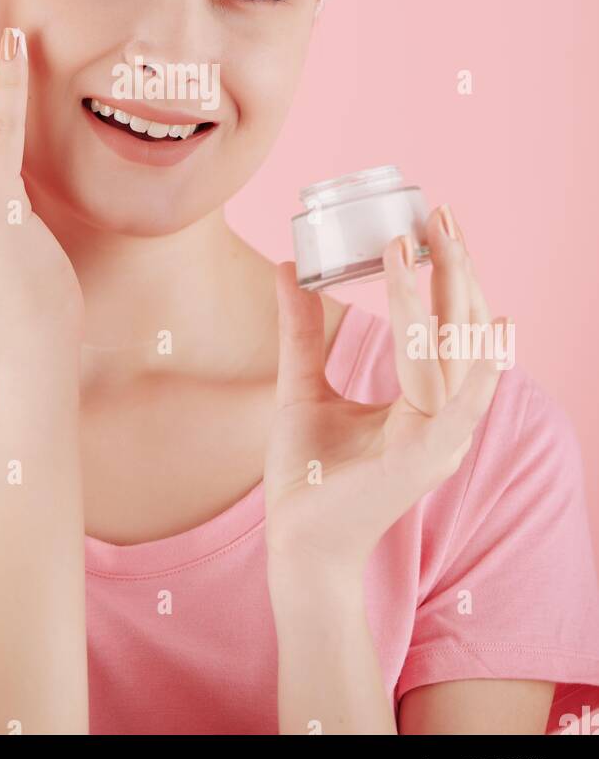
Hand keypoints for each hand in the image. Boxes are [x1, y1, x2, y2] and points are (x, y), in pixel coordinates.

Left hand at [264, 207, 509, 578]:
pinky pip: (444, 395)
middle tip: (444, 214)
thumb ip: (301, 330)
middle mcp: (445, 420)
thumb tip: (289, 267)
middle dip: (460, 269)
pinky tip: (453, 316)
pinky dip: (450, 353)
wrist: (294, 544)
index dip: (447, 276)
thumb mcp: (303, 385)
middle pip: (469, 332)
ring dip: (450, 294)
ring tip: (433, 242)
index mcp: (427, 405)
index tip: (431, 223)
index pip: (453, 330)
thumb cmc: (308, 476)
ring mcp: (440, 440)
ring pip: (461, 355)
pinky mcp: (422, 458)